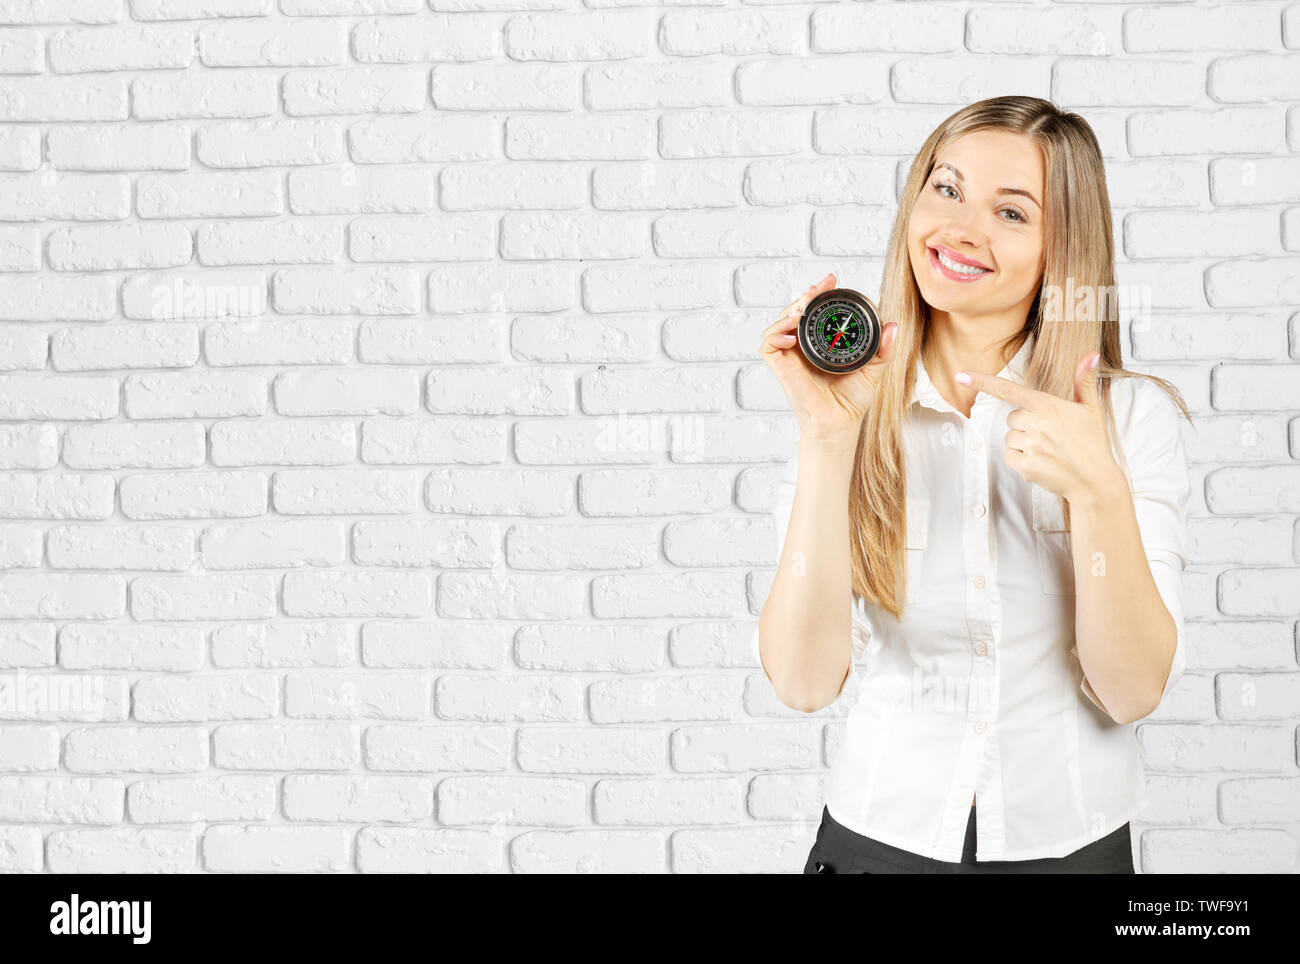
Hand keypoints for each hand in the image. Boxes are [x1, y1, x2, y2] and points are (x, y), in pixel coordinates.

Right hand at [760, 272, 898, 443]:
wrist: (839, 423)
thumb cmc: (852, 400)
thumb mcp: (874, 369)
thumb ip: (885, 349)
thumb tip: (893, 326)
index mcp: (821, 343)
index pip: (816, 311)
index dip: (820, 293)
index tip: (832, 281)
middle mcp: (803, 346)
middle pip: (796, 310)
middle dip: (806, 295)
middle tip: (820, 286)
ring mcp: (790, 355)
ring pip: (780, 322)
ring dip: (789, 310)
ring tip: (804, 307)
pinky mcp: (780, 367)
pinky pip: (769, 343)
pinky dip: (776, 333)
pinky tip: (791, 333)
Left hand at [958, 350, 1124, 504]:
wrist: (1095, 480)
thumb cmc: (1092, 442)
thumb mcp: (1091, 409)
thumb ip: (1084, 381)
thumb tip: (1091, 354)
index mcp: (1049, 406)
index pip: (1010, 390)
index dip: (983, 382)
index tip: (961, 376)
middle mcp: (1037, 424)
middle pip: (1010, 418)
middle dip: (1025, 426)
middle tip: (1049, 435)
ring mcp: (1031, 445)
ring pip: (1009, 438)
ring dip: (1023, 443)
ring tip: (1048, 450)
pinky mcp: (1027, 465)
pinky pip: (1009, 456)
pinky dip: (1020, 460)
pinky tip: (1041, 462)